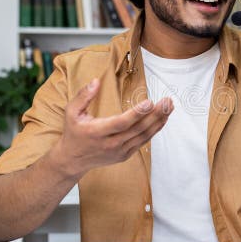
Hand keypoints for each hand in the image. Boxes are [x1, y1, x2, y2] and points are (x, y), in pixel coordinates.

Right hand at [51, 78, 173, 177]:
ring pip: (143, 136)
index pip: (121, 123)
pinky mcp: (125, 155)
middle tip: (167, 101)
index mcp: (97, 132)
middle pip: (137, 129)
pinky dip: (154, 130)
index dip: (136, 113)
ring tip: (169, 107)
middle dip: (154, 115)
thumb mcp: (71, 112)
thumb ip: (83, 96)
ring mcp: (119, 151)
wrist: (73, 160)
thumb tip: (96, 81)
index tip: (149, 102)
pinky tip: (162, 119)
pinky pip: (143, 142)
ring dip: (158, 121)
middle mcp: (110, 144)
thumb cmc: (74, 132)